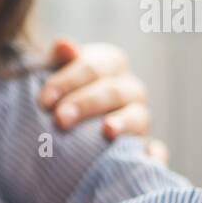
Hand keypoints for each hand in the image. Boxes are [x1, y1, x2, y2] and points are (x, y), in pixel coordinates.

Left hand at [43, 39, 168, 163]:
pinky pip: (156, 150)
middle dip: (86, 104)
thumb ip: (59, 59)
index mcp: (110, 64)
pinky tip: (148, 157)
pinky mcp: (143, 145)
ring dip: (122, 123)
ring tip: (107, 131)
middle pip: (113, 92)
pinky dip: (155, 154)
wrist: (70, 121)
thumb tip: (63, 44)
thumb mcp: (57, 72)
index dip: (68, 81)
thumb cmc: (62, 92)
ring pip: (138, 117)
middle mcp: (129, 89)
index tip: (44, 101)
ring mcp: (139, 117)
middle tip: (60, 119)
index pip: (94, 67)